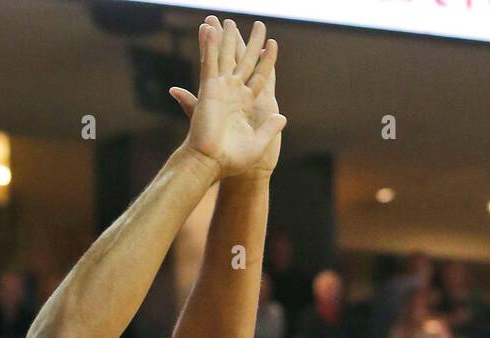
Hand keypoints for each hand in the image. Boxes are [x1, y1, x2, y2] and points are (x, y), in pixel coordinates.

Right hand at [171, 17, 284, 178]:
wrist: (214, 164)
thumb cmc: (234, 160)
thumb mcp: (258, 143)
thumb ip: (269, 128)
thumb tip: (281, 117)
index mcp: (246, 103)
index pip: (261, 76)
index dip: (268, 60)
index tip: (273, 44)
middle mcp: (234, 93)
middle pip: (244, 61)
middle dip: (250, 42)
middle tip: (259, 24)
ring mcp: (220, 89)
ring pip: (224, 57)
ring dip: (225, 38)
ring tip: (226, 20)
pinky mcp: (208, 90)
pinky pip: (208, 63)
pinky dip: (208, 46)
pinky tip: (208, 29)